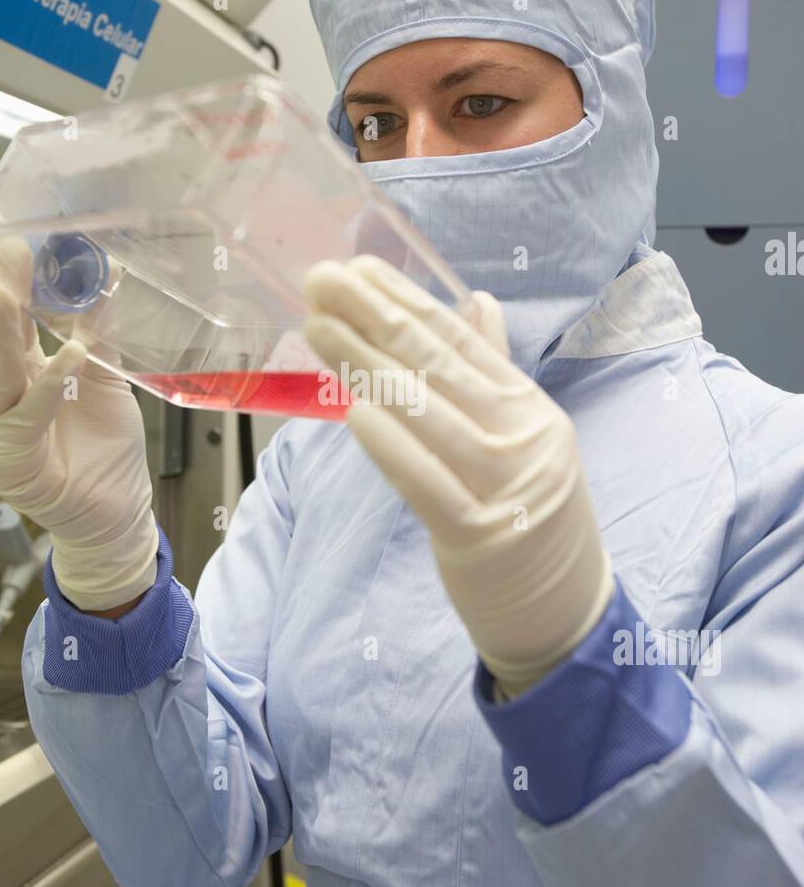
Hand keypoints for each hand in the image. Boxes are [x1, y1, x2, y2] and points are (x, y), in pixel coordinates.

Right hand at [0, 245, 158, 610]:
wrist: (116, 514)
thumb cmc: (105, 452)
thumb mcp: (106, 380)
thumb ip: (100, 334)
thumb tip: (106, 275)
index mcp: (20, 373)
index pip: (13, 321)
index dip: (19, 284)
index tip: (23, 244)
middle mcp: (1, 396)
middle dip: (1, 297)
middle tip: (4, 256)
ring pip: (0, 373)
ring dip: (4, 333)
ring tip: (7, 294)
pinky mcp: (7, 460)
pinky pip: (28, 414)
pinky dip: (47, 386)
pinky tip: (65, 358)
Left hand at [303, 254, 613, 698]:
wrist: (569, 617)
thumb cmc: (531, 523)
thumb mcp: (524, 440)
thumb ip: (494, 373)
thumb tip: (475, 302)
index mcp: (531, 409)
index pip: (462, 342)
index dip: (407, 301)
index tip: (358, 269)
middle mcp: (525, 437)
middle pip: (439, 367)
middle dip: (374, 317)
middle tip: (322, 279)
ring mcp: (508, 486)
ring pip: (428, 415)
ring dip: (366, 366)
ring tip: (317, 327)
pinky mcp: (483, 537)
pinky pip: (429, 484)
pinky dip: (391, 446)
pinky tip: (352, 411)